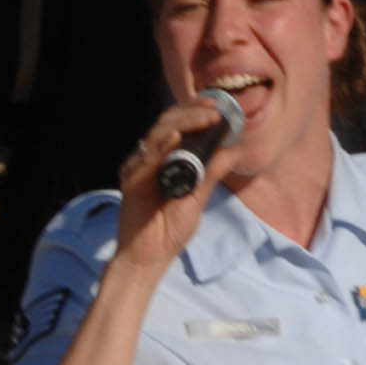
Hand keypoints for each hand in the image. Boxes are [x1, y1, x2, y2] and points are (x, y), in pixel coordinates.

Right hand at [110, 94, 240, 277]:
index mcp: (165, 159)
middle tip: (215, 109)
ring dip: (183, 122)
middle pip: (168, 123)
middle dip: (192, 112)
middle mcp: (150, 158)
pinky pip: (146, 159)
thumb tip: (234, 149)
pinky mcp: (131, 181)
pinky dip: (161, 146)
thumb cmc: (169, 230)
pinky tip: (175, 136)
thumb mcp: (199, 196)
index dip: (196, 111)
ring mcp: (139, 167)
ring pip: (158, 134)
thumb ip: (212, 172)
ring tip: (205, 117)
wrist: (149, 257)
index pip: (179, 125)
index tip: (219, 106)